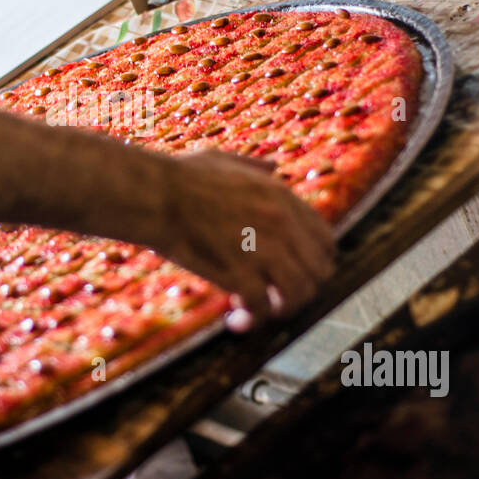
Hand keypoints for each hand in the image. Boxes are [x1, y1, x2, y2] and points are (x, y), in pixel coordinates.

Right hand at [152, 150, 336, 330]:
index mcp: (281, 197)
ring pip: (299, 294)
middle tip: (275, 297)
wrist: (153, 193)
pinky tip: (235, 318)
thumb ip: (255, 166)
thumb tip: (274, 166)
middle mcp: (282, 223)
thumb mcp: (225, 160)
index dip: (313, 264)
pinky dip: (251, 319)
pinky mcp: (240, 272)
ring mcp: (264, 248)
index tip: (294, 275)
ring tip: (256, 311)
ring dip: (279, 309)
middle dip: (300, 290)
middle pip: (319, 273)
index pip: (325, 241)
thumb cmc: (179, 176)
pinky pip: (263, 307)